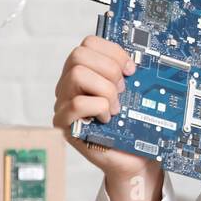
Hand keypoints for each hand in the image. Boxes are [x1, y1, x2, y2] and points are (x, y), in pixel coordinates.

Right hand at [53, 34, 155, 182]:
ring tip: (116, 107)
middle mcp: (70, 84)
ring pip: (77, 74)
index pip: (89, 43)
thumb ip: (127, 73)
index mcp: (86, 70)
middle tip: (122, 89)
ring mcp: (64, 103)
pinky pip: (77, 104)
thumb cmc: (130, 124)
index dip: (113, 52)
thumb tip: (136, 58)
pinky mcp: (63, 124)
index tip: (131, 69)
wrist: (132, 156)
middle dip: (109, 69)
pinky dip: (99, 108)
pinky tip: (107, 119)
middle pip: (79, 55)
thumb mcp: (132, 93)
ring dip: (105, 90)